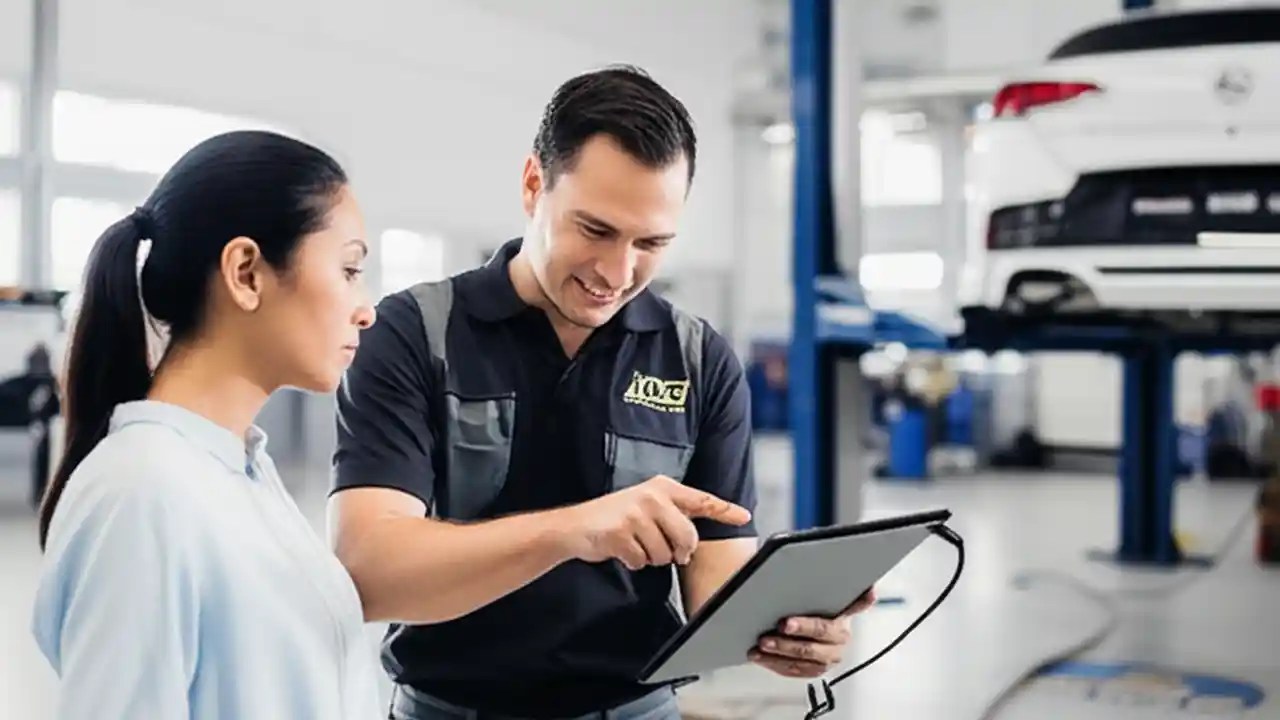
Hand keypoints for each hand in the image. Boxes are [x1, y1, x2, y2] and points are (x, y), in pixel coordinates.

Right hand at [560, 475, 751, 570]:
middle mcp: (652, 497)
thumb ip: (672, 518)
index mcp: (662, 488)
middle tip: (663, 549)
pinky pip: (643, 561)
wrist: (576, 526)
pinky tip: (621, 549)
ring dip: (651, 558)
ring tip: (634, 543)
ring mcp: (636, 513)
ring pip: (665, 554)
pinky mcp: (622, 532)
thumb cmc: (614, 519)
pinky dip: (634, 562)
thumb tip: (692, 544)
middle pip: (687, 537)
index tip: (743, 516)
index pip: (700, 500)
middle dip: (678, 551)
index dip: (724, 509)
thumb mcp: (646, 508)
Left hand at [748, 587, 876, 677]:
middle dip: (788, 641)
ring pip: (801, 661)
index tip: (786, 623)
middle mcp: (839, 643)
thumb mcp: (833, 592)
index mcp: (844, 620)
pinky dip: (774, 664)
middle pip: (812, 646)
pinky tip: (759, 656)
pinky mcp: (814, 670)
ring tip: (760, 645)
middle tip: (769, 633)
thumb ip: (846, 592)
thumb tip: (870, 590)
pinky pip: (794, 671)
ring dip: (778, 654)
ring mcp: (827, 659)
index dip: (807, 624)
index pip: (828, 624)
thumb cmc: (825, 603)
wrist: (825, 622)